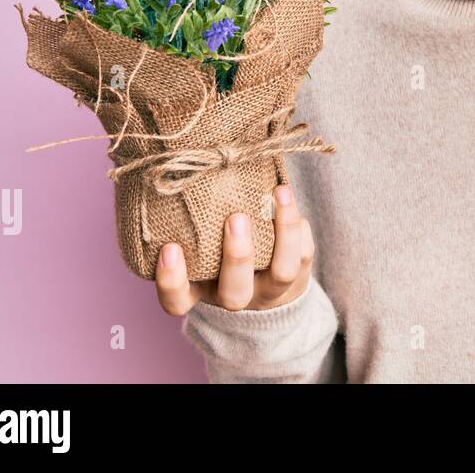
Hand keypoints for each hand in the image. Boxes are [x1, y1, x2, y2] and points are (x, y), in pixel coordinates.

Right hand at [154, 184, 315, 315]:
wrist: (264, 283)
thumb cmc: (215, 251)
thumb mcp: (195, 245)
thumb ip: (187, 224)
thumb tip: (183, 173)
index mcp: (200, 292)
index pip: (178, 301)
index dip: (171, 281)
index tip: (170, 248)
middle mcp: (235, 297)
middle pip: (236, 293)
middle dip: (238, 256)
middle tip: (236, 218)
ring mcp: (270, 291)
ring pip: (283, 272)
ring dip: (284, 232)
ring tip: (279, 192)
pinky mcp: (298, 277)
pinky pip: (305, 255)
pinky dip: (299, 226)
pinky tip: (286, 199)